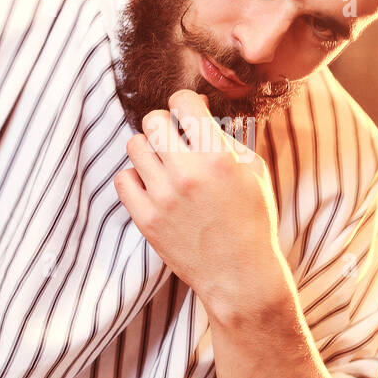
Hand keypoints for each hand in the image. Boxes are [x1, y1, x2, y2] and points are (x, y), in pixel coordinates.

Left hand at [114, 89, 285, 321]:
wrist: (240, 275)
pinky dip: (135, 177)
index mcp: (217, 157)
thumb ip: (227, 138)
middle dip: (165, 124)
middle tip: (176, 138)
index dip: (185, 102)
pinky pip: (122, 179)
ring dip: (149, 149)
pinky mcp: (145, 219)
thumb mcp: (254, 172)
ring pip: (134, 146)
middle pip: (152, 120)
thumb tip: (200, 112)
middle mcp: (186, 174)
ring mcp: (162, 198)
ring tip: (165, 164)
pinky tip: (153, 185)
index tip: (188, 112)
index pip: (182, 102)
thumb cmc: (252, 221)